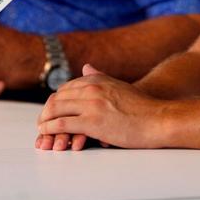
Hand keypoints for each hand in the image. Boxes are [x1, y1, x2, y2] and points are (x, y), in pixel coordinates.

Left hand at [36, 64, 163, 150]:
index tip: (52, 108)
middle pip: (58, 97)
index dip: (56, 99)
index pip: (67, 87)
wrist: (158, 120)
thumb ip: (100, 77)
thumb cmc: (142, 107)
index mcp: (98, 80)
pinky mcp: (92, 122)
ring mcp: (91, 105)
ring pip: (56, 109)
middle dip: (47, 109)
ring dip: (44, 119)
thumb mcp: (118, 85)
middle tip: (42, 119)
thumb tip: (86, 67)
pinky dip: (49, 128)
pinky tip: (45, 132)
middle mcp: (92, 89)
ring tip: (41, 128)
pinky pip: (62, 124)